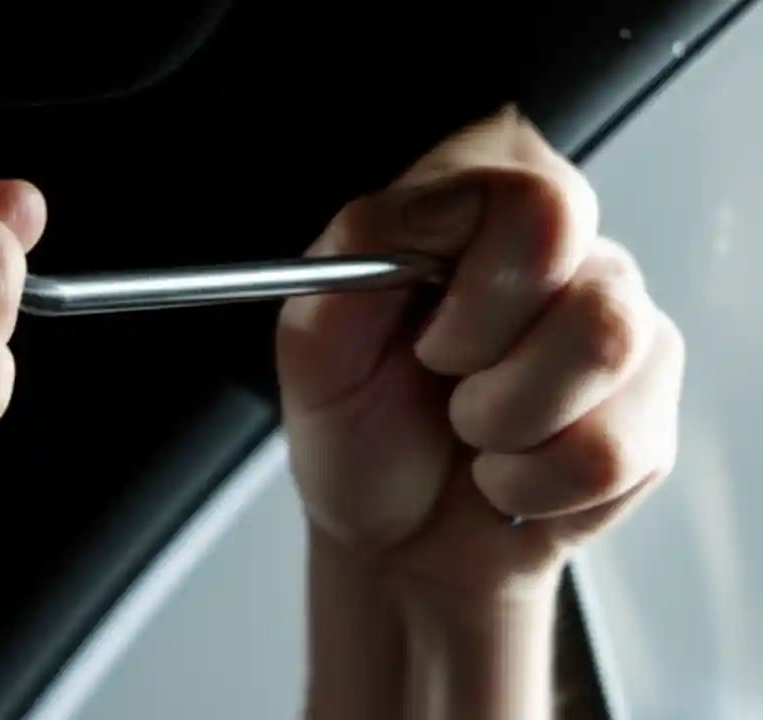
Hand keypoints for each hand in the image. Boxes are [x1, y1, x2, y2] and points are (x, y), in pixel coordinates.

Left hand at [277, 107, 684, 608]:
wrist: (395, 541)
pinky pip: (612, 450)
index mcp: (479, 203)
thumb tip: (443, 201)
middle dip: (484, 360)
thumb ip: (361, 246)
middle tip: (443, 381)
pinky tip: (510, 473)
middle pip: (580, 272)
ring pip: (605, 352)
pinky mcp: (651, 409)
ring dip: (506, 424)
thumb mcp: (315, 336)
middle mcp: (564, 247)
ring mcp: (621, 321)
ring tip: (473, 429)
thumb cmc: (357, 428)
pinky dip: (533, 484)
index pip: (526, 196)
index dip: (473, 283)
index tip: (426, 334)